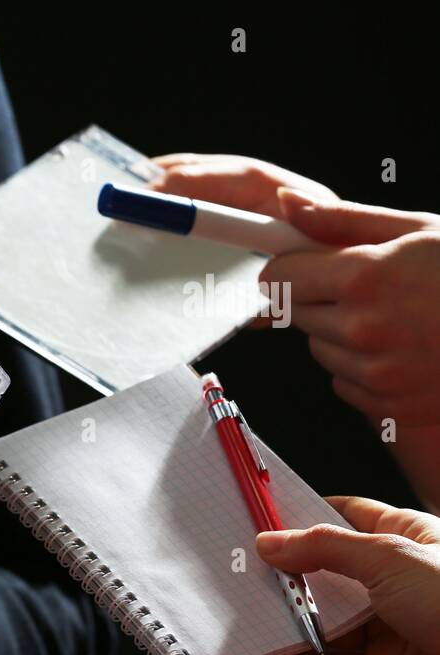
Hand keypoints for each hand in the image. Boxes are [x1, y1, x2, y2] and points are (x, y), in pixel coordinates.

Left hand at [153, 153, 439, 500]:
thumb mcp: (418, 230)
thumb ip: (343, 220)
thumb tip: (286, 206)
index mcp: (366, 278)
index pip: (278, 278)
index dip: (290, 266)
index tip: (302, 263)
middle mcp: (364, 330)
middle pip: (296, 313)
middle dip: (320, 297)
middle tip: (369, 287)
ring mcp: (375, 374)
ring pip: (320, 349)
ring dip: (342, 334)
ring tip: (397, 317)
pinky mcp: (387, 407)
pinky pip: (345, 383)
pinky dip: (363, 368)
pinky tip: (404, 348)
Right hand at [256, 496, 439, 654]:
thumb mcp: (389, 558)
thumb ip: (325, 548)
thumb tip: (273, 541)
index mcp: (408, 539)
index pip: (347, 515)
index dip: (304, 513)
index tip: (263, 516)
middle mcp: (396, 582)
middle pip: (326, 571)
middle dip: (286, 572)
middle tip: (243, 568)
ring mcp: (388, 627)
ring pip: (324, 621)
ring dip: (287, 621)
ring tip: (248, 615)